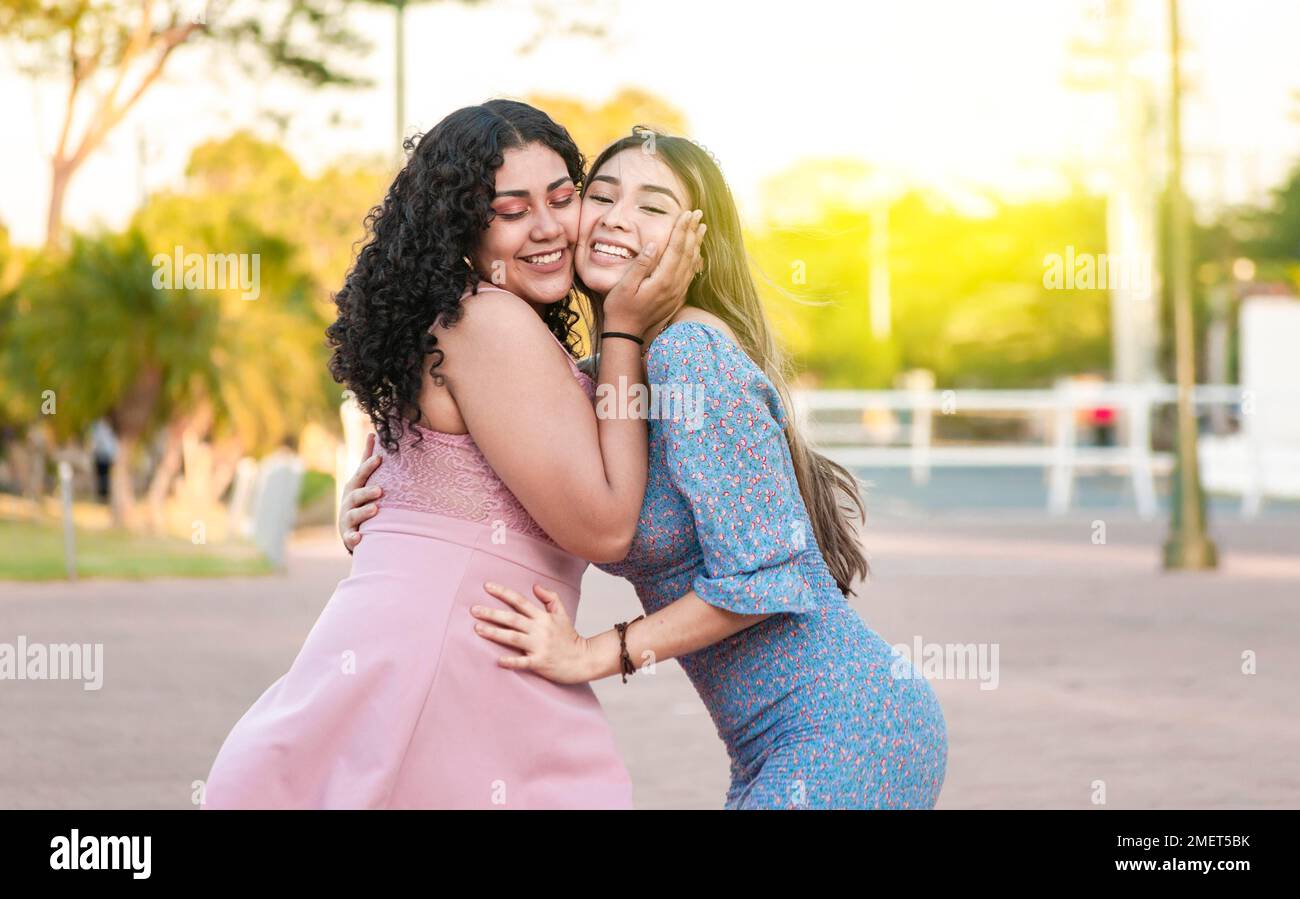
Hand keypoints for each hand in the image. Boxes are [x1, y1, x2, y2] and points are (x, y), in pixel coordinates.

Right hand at [339, 431, 382, 553]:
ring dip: (364, 512)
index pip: (361, 475)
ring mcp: (348, 518)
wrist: (350, 527)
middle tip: (381, 489)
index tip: (380, 457)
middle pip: (356, 495)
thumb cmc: (359, 499)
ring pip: (354, 515)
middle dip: (367, 491)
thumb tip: (372, 433)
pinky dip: (354, 537)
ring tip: (376, 509)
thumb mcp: (361, 480)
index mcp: (354, 487)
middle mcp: (349, 502)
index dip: (369, 466)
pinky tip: (360, 537)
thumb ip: (367, 459)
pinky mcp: (348, 535)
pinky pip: (350, 537)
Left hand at [471, 582, 594, 684]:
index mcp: (543, 617)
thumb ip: (550, 598)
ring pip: (513, 637)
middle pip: (512, 618)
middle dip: (492, 613)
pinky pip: (523, 662)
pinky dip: (511, 661)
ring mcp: (539, 646)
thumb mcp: (562, 614)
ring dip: (494, 633)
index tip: (487, 586)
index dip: (503, 593)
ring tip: (478, 629)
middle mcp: (539, 630)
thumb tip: (535, 586)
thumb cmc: (570, 637)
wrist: (583, 659)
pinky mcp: (540, 662)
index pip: (520, 601)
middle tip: (474, 610)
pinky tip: (498, 661)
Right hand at [602, 209, 705, 336]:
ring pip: (692, 263)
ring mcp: (677, 292)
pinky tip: (696, 253)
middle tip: (698, 214)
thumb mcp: (624, 285)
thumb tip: (654, 244)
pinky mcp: (676, 297)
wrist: (626, 333)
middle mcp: (674, 286)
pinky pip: (690, 275)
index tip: (687, 213)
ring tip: (701, 228)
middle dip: (692, 231)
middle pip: (687, 253)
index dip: (682, 229)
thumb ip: (640, 264)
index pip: (676, 248)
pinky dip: (695, 260)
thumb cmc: (620, 307)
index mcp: (662, 280)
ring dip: (697, 244)